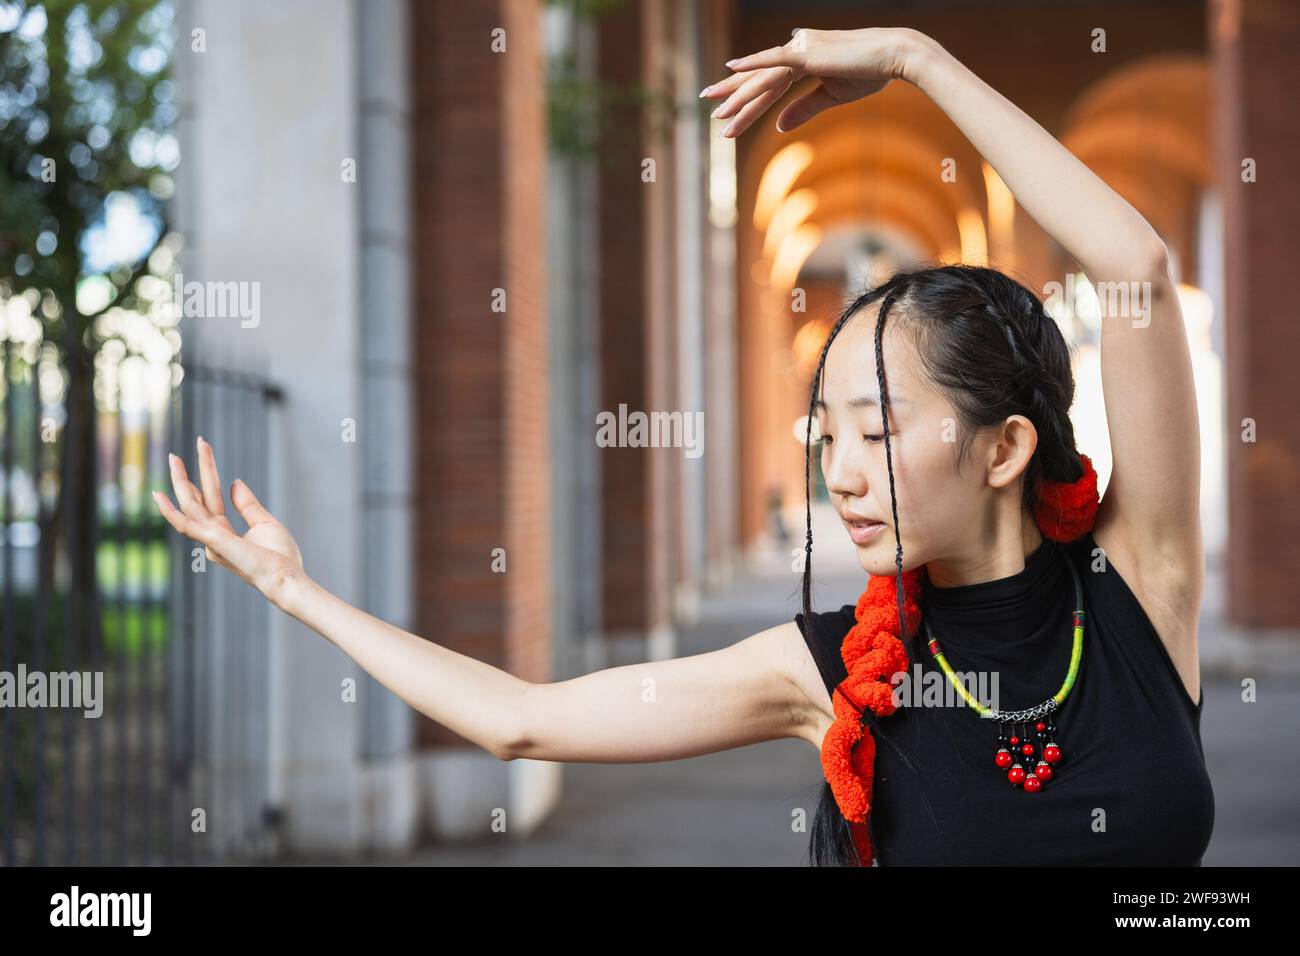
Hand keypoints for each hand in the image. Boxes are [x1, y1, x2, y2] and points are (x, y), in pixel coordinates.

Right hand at [153, 436, 305, 604]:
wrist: (285, 575)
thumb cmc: (279, 556)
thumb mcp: (264, 522)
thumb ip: (247, 504)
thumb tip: (234, 482)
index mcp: (224, 531)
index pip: (211, 496)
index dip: (207, 472)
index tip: (204, 448)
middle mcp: (213, 535)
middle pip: (197, 498)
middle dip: (187, 475)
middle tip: (175, 454)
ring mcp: (211, 539)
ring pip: (190, 505)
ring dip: (181, 481)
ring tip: (173, 458)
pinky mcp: (213, 541)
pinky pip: (186, 525)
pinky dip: (170, 511)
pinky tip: (159, 496)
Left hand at [702, 27, 926, 137]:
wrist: (894, 56)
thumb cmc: (869, 73)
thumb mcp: (831, 97)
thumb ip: (802, 109)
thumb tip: (777, 127)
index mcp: (801, 60)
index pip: (767, 84)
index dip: (746, 98)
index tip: (726, 112)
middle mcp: (795, 49)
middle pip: (758, 79)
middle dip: (732, 95)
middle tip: (707, 106)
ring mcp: (800, 49)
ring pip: (763, 78)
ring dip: (739, 97)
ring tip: (717, 113)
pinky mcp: (808, 53)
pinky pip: (775, 60)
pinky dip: (754, 63)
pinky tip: (732, 66)